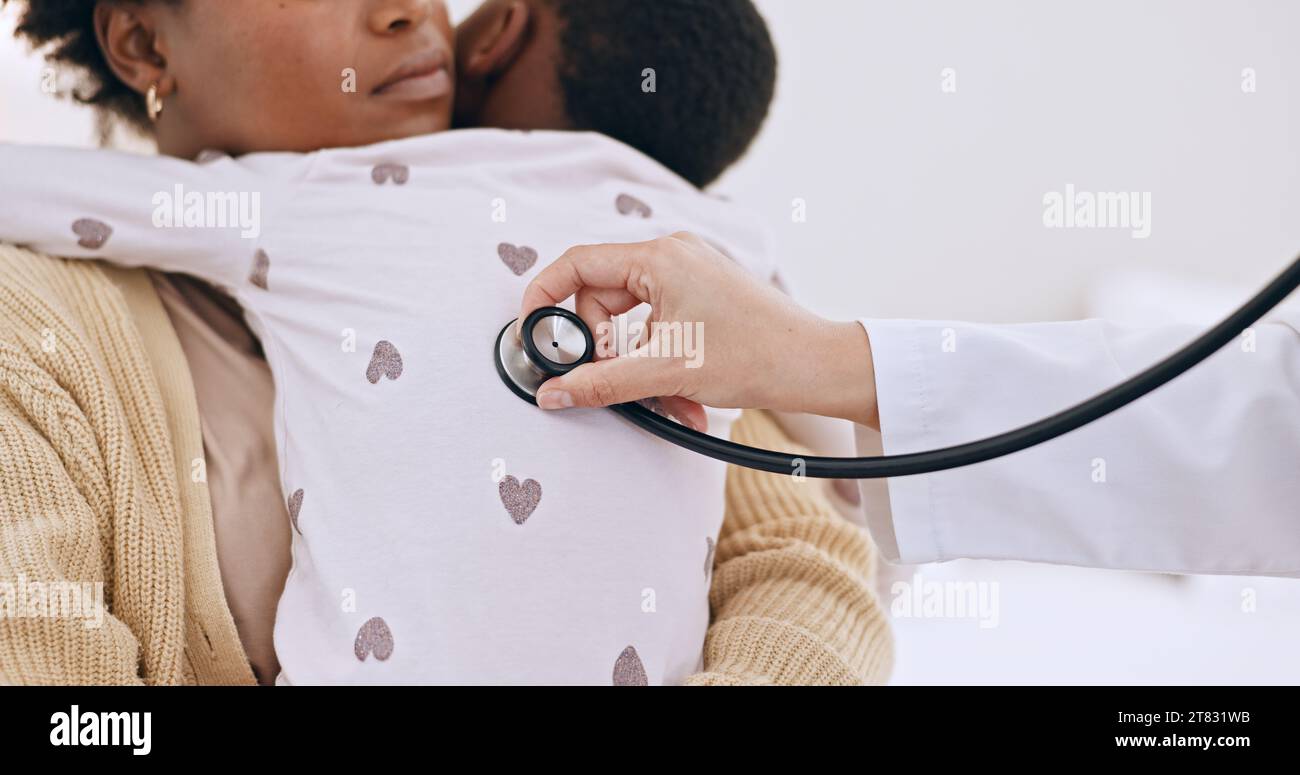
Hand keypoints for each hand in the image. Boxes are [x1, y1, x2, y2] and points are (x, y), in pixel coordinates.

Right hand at [518, 232, 879, 429]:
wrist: (817, 366)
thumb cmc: (754, 356)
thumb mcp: (665, 372)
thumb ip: (600, 383)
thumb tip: (551, 392)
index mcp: (659, 258)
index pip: (577, 264)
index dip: (544, 298)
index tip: (532, 334)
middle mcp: (672, 256)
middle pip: (602, 299)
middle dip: (605, 350)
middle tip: (613, 381)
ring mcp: (690, 275)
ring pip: (633, 323)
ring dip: (640, 368)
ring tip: (670, 402)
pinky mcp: (703, 298)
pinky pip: (660, 330)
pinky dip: (664, 365)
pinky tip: (687, 400)